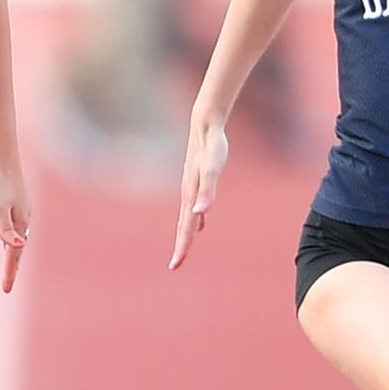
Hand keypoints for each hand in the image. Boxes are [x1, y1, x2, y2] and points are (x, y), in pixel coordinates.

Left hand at [0, 155, 30, 292]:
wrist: (0, 151)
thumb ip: (5, 228)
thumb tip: (18, 246)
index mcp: (20, 221)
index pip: (15, 253)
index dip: (10, 272)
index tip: (6, 290)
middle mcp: (21, 216)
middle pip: (16, 247)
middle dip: (12, 266)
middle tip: (7, 284)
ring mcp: (14, 208)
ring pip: (10, 236)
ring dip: (7, 252)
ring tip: (5, 267)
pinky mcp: (6, 199)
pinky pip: (2, 224)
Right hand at [168, 116, 229, 270]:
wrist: (206, 124)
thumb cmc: (212, 146)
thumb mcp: (213, 169)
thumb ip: (208, 191)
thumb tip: (199, 214)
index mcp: (191, 196)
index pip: (186, 228)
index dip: (182, 247)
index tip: (175, 265)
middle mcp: (189, 194)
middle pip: (184, 226)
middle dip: (181, 246)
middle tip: (175, 265)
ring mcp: (192, 188)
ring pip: (187, 217)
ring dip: (185, 234)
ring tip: (183, 249)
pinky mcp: (198, 181)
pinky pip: (195, 206)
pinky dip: (196, 219)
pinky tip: (200, 223)